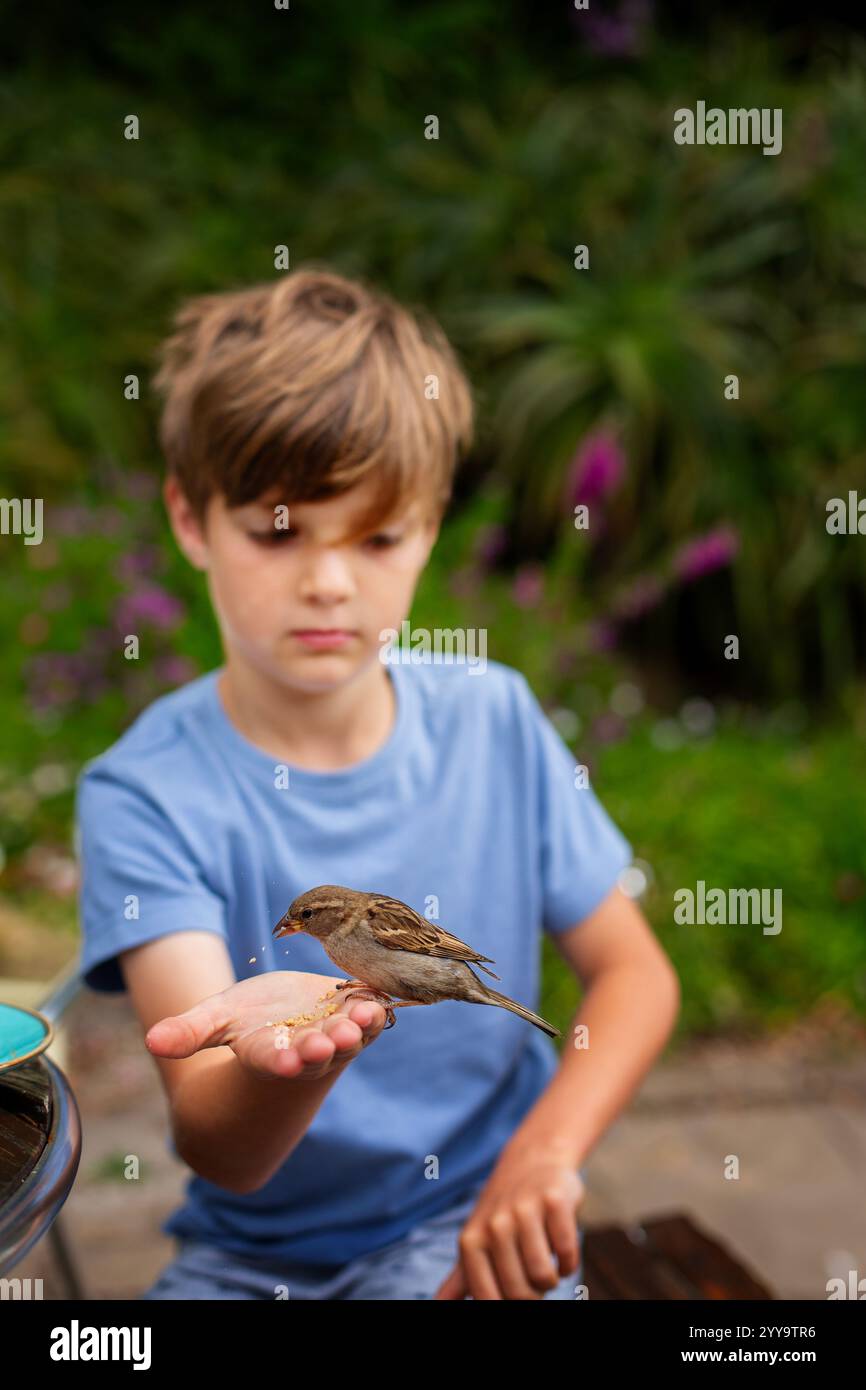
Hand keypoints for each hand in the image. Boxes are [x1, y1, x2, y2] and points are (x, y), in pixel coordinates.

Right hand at [145, 970, 386, 1080]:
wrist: (293, 1019)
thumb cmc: (252, 1021)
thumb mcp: (218, 1020)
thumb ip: (189, 1032)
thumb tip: (150, 1042)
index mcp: (270, 1054)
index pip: (274, 1061)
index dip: (282, 1061)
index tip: (288, 1060)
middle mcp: (308, 1051)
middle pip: (318, 1054)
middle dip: (324, 1048)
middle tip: (329, 1041)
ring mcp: (337, 1036)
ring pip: (351, 1038)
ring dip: (358, 1029)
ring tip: (362, 1017)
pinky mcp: (359, 1018)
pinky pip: (372, 1017)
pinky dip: (377, 1009)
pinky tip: (379, 997)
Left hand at [434, 1141, 584, 1299]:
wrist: (533, 1160)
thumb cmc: (502, 1213)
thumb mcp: (476, 1241)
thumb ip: (458, 1281)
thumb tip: (436, 1306)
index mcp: (471, 1241)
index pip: (487, 1299)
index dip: (506, 1304)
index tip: (514, 1294)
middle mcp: (494, 1225)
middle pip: (520, 1293)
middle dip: (532, 1295)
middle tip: (533, 1278)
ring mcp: (524, 1211)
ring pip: (544, 1276)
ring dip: (551, 1280)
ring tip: (546, 1264)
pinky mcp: (554, 1201)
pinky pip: (567, 1254)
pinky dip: (568, 1262)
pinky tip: (561, 1250)